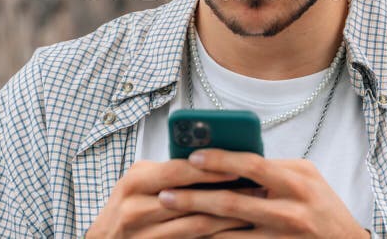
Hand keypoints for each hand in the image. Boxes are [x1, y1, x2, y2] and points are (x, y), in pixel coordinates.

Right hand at [84, 159, 252, 237]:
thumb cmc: (129, 203)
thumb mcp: (141, 180)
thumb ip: (169, 170)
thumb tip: (213, 156)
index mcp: (136, 181)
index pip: (178, 171)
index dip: (210, 169)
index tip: (239, 166)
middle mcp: (135, 209)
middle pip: (190, 201)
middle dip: (227, 195)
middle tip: (257, 189)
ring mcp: (142, 235)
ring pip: (195, 226)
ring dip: (228, 218)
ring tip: (253, 209)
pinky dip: (216, 235)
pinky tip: (235, 229)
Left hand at [157, 149, 369, 237]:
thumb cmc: (323, 205)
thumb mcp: (305, 177)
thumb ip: (272, 167)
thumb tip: (232, 157)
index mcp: (296, 181)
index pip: (253, 165)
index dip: (221, 159)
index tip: (192, 156)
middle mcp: (290, 210)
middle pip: (233, 201)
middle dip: (194, 197)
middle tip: (164, 193)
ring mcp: (282, 237)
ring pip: (229, 231)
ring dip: (196, 223)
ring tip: (170, 215)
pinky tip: (191, 236)